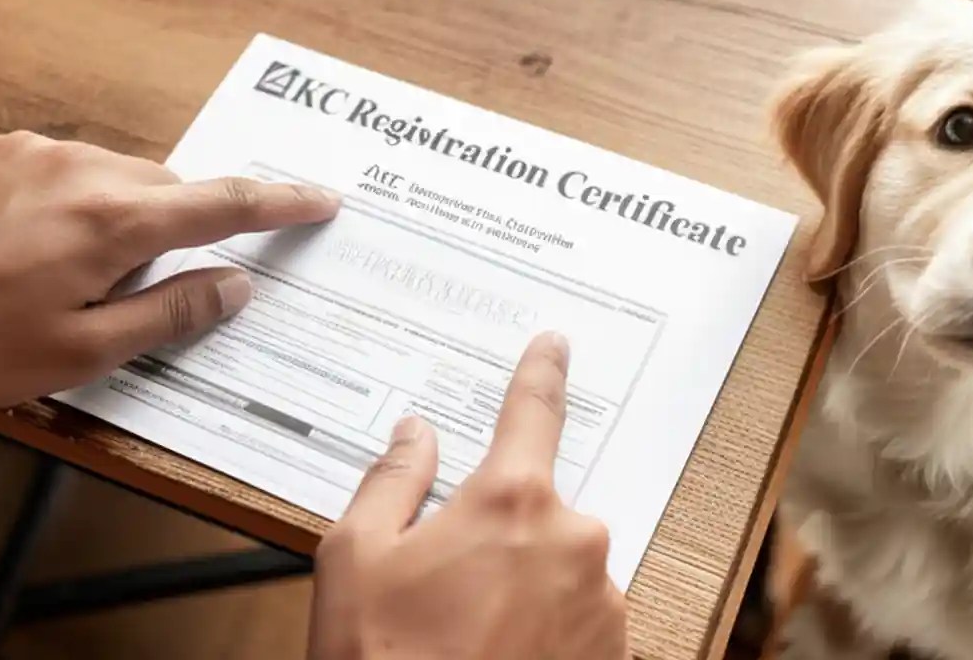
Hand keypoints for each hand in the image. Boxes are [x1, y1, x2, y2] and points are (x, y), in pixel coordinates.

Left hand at [0, 131, 340, 408]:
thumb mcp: (81, 354)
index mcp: (114, 221)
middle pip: (170, 189)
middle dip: (180, 230)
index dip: (282, 203)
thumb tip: (235, 288)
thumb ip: (171, 316)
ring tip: (72, 278)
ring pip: (118, 178)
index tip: (320, 200)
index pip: (225, 204)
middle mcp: (80, 169)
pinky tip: (34, 250)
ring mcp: (32, 152)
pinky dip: (77, 204)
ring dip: (125, 218)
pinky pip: (67, 170)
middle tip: (144, 289)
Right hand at [307, 332, 630, 659]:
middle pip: (536, 508)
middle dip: (500, 532)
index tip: (556, 344)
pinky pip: (580, 614)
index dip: (541, 371)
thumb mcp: (356, 559)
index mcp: (512, 503)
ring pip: (559, 565)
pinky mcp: (617, 649)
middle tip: (448, 584)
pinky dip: (546, 626)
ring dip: (523, 584)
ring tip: (468, 634)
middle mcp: (574, 541)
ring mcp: (603, 599)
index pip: (533, 411)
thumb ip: (392, 480)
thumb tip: (415, 434)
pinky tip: (499, 652)